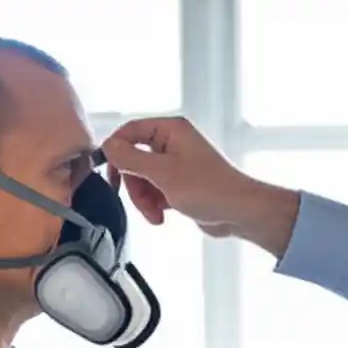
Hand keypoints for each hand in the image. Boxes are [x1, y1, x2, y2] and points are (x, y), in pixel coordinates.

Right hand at [100, 116, 299, 255]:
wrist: (239, 212)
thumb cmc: (210, 189)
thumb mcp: (162, 173)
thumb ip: (130, 159)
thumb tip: (108, 147)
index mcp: (171, 130)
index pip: (131, 131)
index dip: (116, 150)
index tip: (109, 172)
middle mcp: (174, 144)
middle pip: (134, 159)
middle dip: (134, 184)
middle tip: (139, 200)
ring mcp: (177, 165)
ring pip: (143, 179)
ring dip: (143, 200)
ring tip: (154, 215)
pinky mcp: (180, 185)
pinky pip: (155, 192)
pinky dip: (154, 205)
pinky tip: (161, 217)